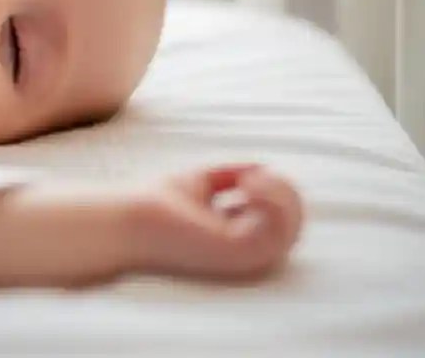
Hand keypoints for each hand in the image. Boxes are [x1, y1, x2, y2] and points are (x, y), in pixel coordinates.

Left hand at [132, 164, 302, 279]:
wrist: (128, 216)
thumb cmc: (155, 202)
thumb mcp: (203, 180)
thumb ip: (233, 175)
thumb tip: (263, 166)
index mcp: (240, 238)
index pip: (285, 220)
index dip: (279, 191)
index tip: (249, 174)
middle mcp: (248, 253)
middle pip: (297, 222)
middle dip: (285, 189)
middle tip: (252, 176)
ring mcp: (247, 258)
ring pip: (293, 226)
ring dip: (279, 191)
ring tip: (249, 179)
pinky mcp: (241, 255)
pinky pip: (278, 227)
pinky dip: (270, 197)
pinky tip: (246, 184)